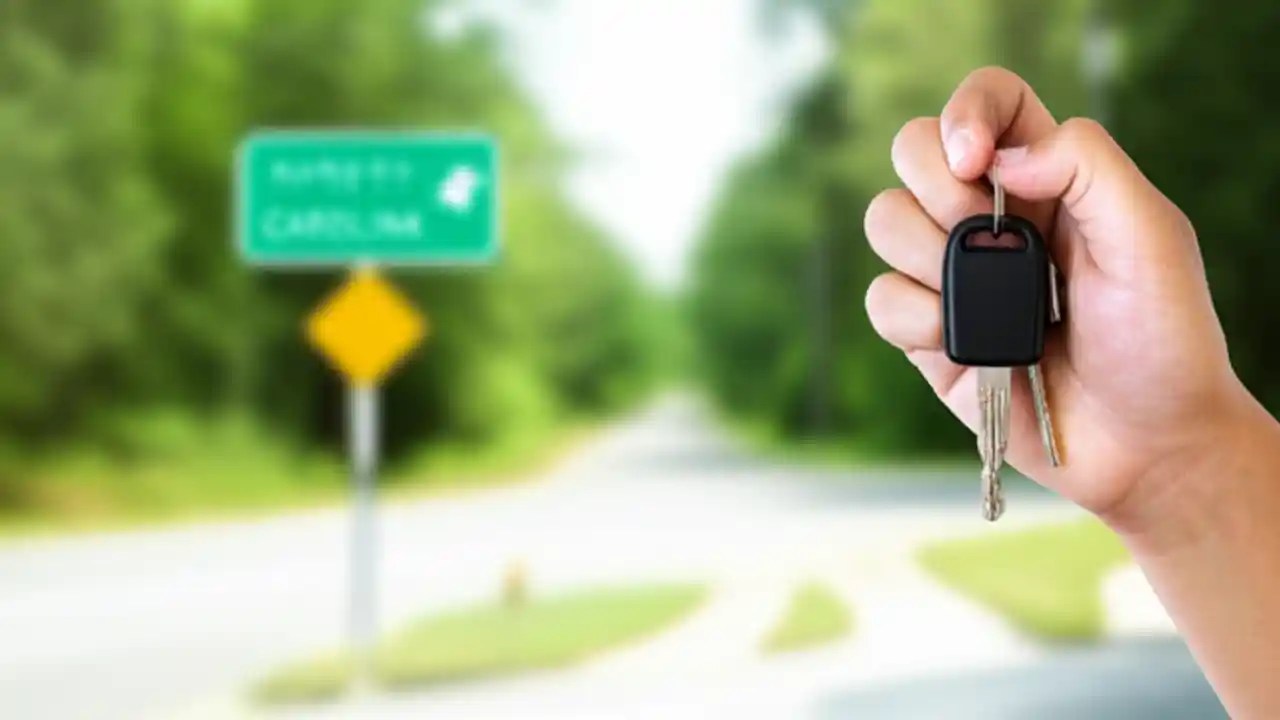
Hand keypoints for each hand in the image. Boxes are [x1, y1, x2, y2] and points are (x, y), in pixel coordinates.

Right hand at [863, 67, 1254, 523]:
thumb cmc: (1162, 342)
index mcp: (1051, 177)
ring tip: (991, 305)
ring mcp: (954, 274)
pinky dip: (918, 321)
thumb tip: (999, 157)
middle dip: (938, 190)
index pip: (988, 102)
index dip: (964, 114)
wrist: (1144, 447)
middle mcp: (993, 217)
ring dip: (928, 259)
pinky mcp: (927, 333)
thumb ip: (1087, 165)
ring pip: (883, 220)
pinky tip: (967, 347)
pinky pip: (881, 299)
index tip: (976, 164)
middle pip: (912, 150)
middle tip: (992, 239)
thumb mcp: (1151, 237)